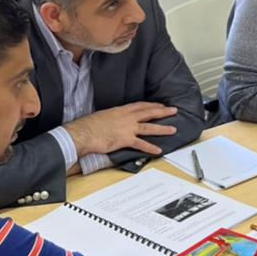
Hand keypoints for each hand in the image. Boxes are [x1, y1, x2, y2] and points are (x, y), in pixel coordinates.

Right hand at [63, 102, 177, 156]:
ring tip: (173, 129)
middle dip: (163, 111)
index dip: (152, 105)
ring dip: (162, 128)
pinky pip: (141, 144)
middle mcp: (126, 117)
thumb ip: (113, 117)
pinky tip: (158, 150)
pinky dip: (150, 147)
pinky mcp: (125, 140)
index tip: (160, 105)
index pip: (140, 105)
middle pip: (149, 113)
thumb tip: (114, 120)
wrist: (82, 133)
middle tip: (174, 110)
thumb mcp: (103, 116)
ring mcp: (127, 128)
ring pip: (149, 127)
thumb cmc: (88, 125)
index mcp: (121, 110)